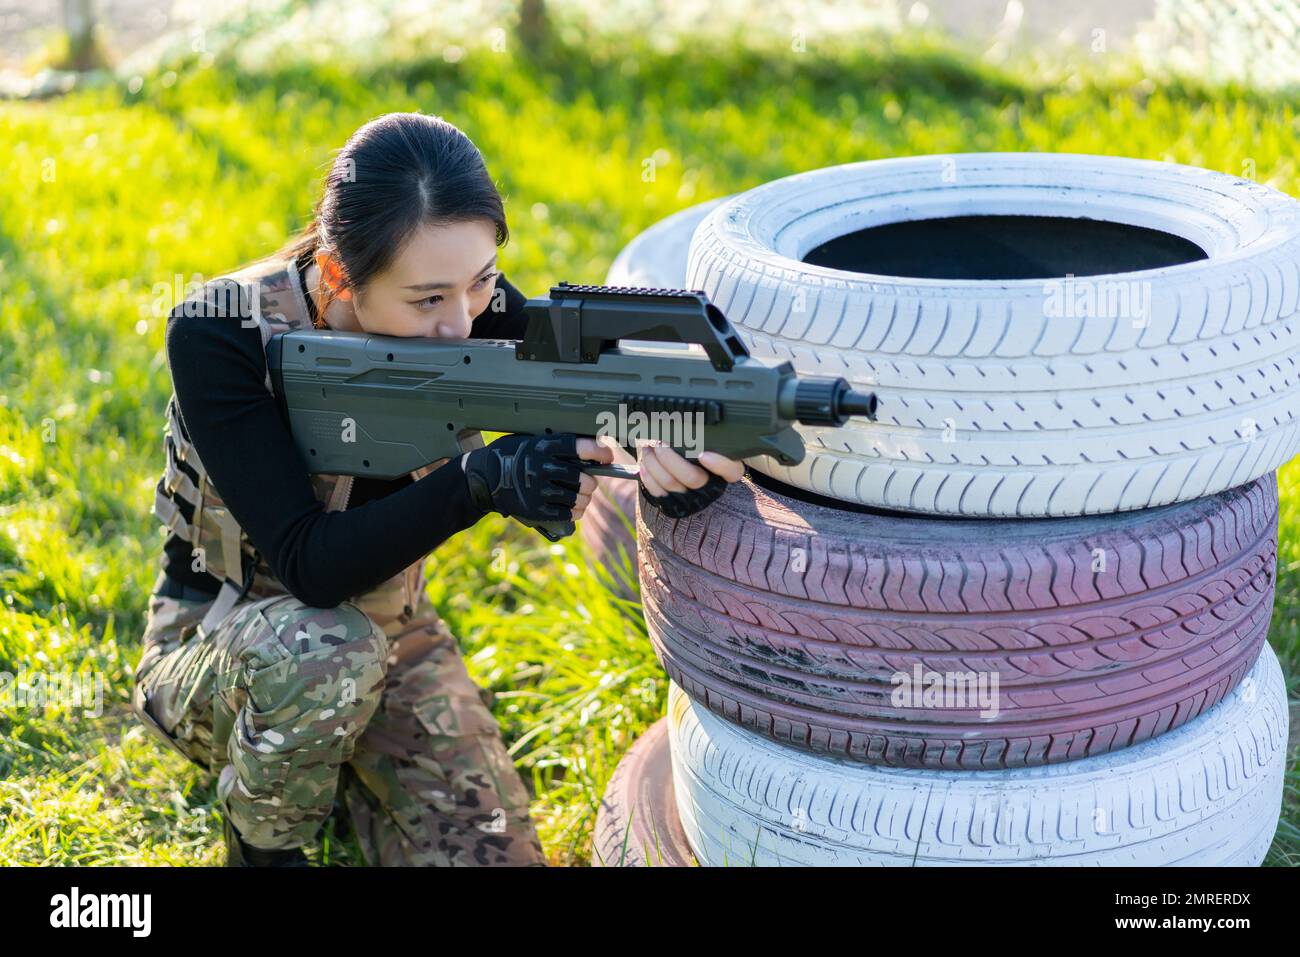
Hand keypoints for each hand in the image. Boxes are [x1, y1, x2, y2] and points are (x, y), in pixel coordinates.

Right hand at [461, 433, 612, 525]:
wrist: (484, 479)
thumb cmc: (511, 455)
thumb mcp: (532, 441)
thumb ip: (557, 445)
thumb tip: (591, 450)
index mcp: (544, 447)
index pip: (583, 448)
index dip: (600, 453)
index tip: (606, 457)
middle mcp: (543, 468)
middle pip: (585, 479)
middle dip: (590, 482)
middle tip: (587, 482)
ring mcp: (540, 490)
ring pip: (579, 498)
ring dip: (584, 498)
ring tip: (580, 495)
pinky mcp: (537, 509)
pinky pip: (568, 513)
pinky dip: (575, 512)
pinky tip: (573, 508)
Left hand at [637, 443, 744, 517]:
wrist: (676, 468)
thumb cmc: (693, 447)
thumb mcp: (706, 440)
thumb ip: (706, 435)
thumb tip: (689, 418)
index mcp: (725, 469)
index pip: (732, 471)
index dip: (719, 464)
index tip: (702, 454)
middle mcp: (709, 486)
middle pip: (692, 478)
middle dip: (670, 457)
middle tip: (659, 442)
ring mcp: (690, 497)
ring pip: (671, 482)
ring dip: (654, 462)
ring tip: (648, 447)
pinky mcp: (672, 503)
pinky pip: (658, 492)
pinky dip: (648, 475)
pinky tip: (645, 463)